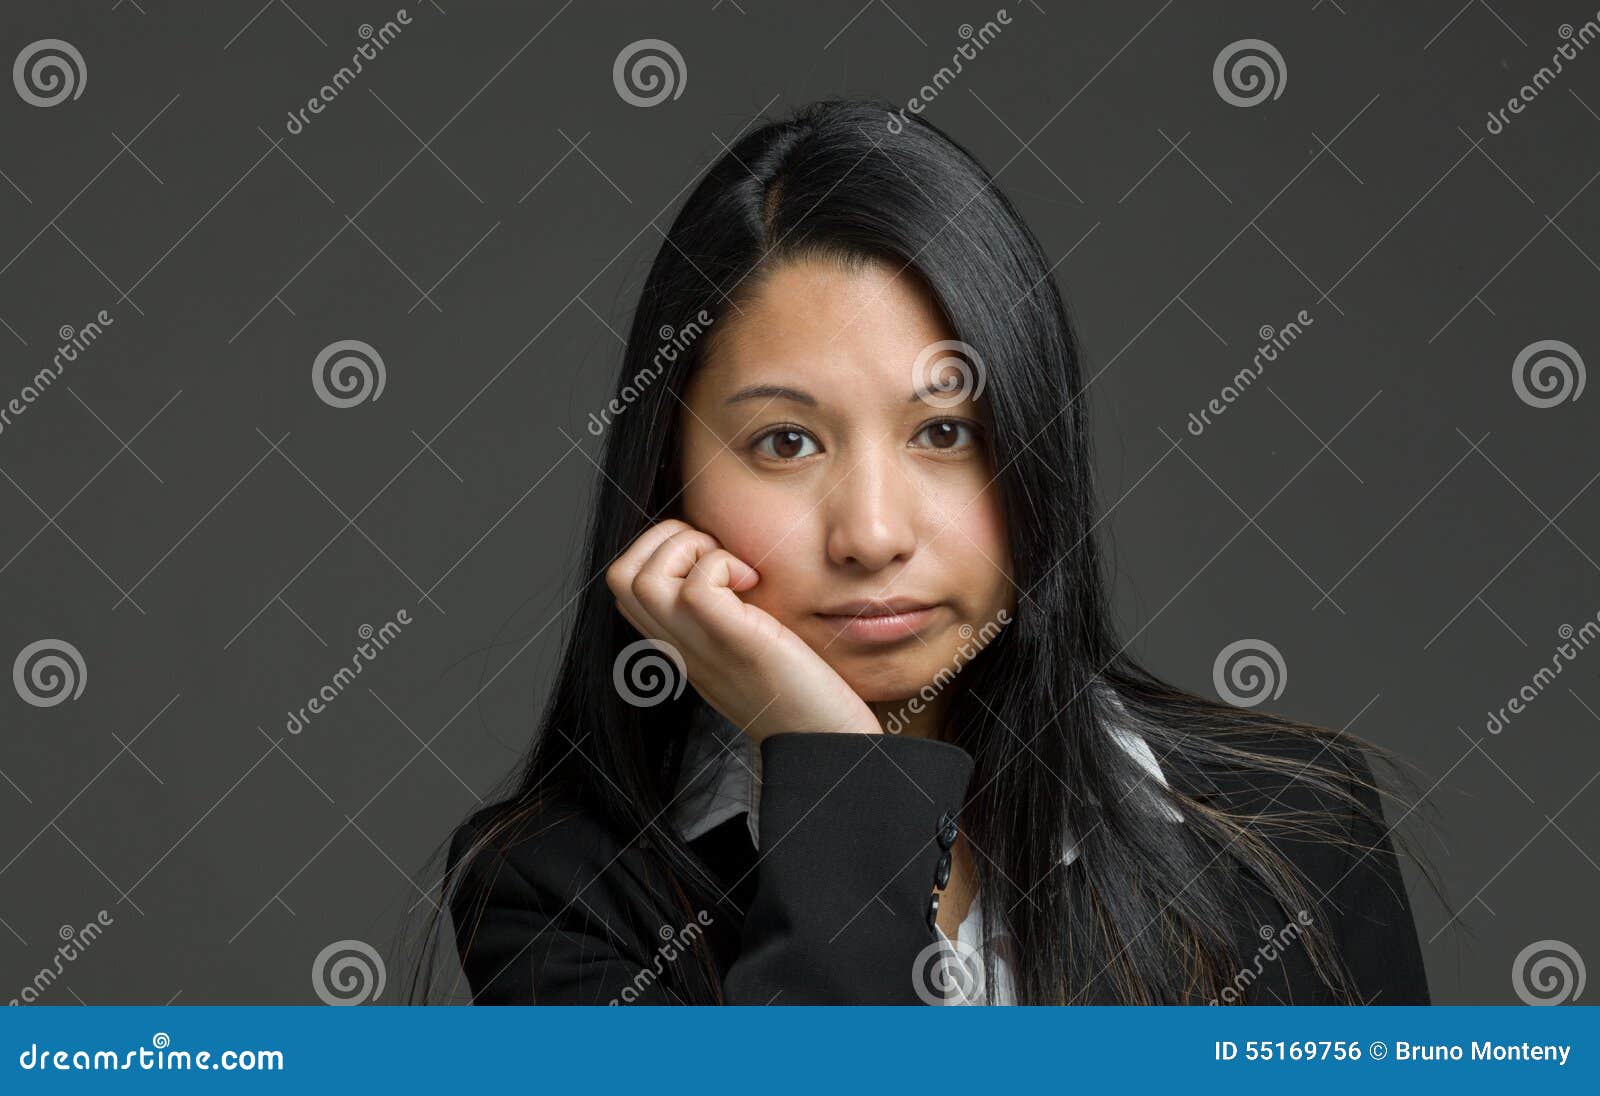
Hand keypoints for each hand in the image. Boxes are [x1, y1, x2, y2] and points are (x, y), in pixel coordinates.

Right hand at [606, 519, 881, 742]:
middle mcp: (681, 649)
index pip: (626, 586)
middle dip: (666, 541)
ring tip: (734, 568)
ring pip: (641, 578)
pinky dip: (721, 565)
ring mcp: (703, 649)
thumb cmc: (804, 692)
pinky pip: (695, 588)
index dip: (658, 550)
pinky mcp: (737, 644)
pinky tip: (754, 582)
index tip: (710, 558)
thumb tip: (727, 564)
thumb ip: (726, 613)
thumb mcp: (749, 644)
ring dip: (688, 550)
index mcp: (681, 646)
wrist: (830, 743)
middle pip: (621, 577)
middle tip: (719, 556)